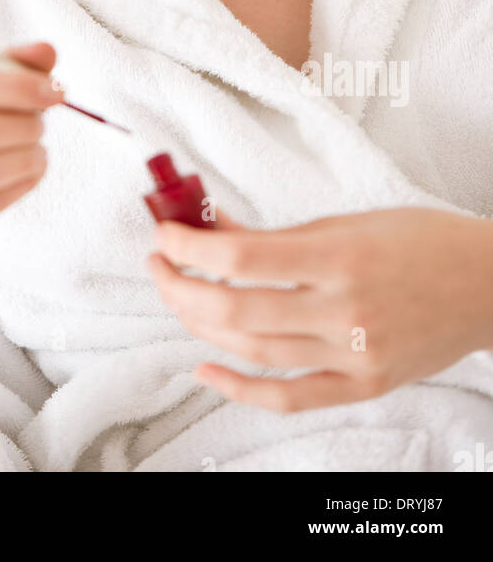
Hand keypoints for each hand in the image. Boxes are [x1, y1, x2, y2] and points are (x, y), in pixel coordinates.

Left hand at [146, 205, 492, 412]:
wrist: (485, 285)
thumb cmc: (417, 240)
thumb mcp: (343, 221)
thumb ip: (274, 234)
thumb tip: (209, 229)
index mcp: (340, 255)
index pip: (242, 258)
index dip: (190, 247)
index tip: (164, 233)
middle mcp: (345, 309)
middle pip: (237, 310)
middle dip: (181, 286)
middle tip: (158, 264)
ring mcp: (355, 355)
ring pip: (254, 352)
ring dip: (201, 325)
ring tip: (178, 299)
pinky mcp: (363, 385)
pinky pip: (290, 397)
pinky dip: (240, 387)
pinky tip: (205, 366)